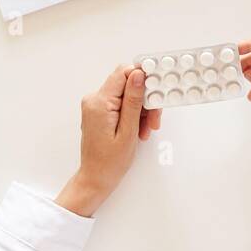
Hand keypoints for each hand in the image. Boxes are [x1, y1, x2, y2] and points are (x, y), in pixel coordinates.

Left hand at [55, 65, 160, 216]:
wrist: (96, 177)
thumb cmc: (109, 162)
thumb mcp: (128, 131)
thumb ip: (133, 101)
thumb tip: (138, 75)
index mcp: (99, 103)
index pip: (123, 73)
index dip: (143, 78)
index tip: (156, 89)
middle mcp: (94, 100)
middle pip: (127, 85)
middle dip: (144, 101)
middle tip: (153, 120)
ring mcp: (96, 105)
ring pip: (127, 95)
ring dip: (141, 110)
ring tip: (145, 130)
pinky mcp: (99, 111)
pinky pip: (121, 104)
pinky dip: (133, 115)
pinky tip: (138, 129)